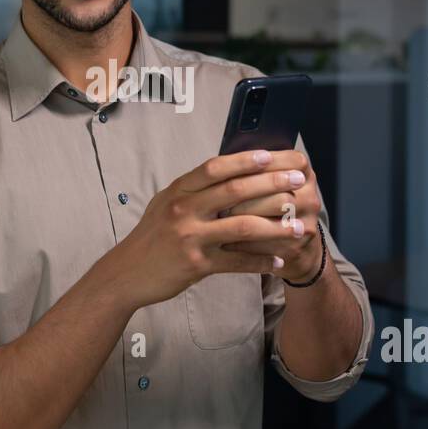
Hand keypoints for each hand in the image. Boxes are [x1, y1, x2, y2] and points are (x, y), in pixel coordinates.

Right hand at [107, 149, 308, 310]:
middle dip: (272, 184)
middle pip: (235, 191)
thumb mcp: (165, 204)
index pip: (214, 168)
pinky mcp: (197, 264)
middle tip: (298, 181)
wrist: (127, 273)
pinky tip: (278, 262)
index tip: (270, 155)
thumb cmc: (152, 237)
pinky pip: (237, 262)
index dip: (244, 160)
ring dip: (277, 226)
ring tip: (300, 227)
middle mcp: (184, 210)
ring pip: (243, 227)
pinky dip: (261, 262)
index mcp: (178, 191)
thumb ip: (193, 190)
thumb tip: (228, 172)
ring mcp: (191, 237)